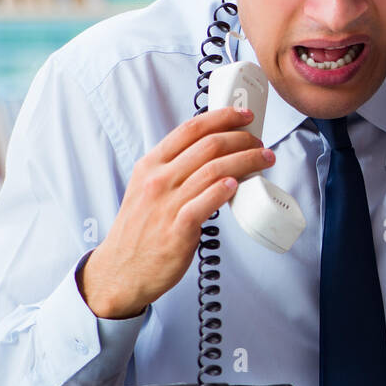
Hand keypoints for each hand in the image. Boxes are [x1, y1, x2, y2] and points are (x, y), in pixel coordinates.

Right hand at [77, 107, 275, 318]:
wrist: (120, 270)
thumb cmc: (140, 229)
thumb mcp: (147, 188)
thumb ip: (174, 168)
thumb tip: (212, 152)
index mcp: (150, 165)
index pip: (190, 129)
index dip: (222, 117)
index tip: (244, 115)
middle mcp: (158, 180)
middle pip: (208, 146)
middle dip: (242, 139)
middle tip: (260, 142)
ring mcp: (167, 204)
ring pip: (214, 170)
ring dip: (246, 161)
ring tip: (264, 159)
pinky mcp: (178, 230)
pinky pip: (206, 203)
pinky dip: (224, 190)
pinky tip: (238, 185)